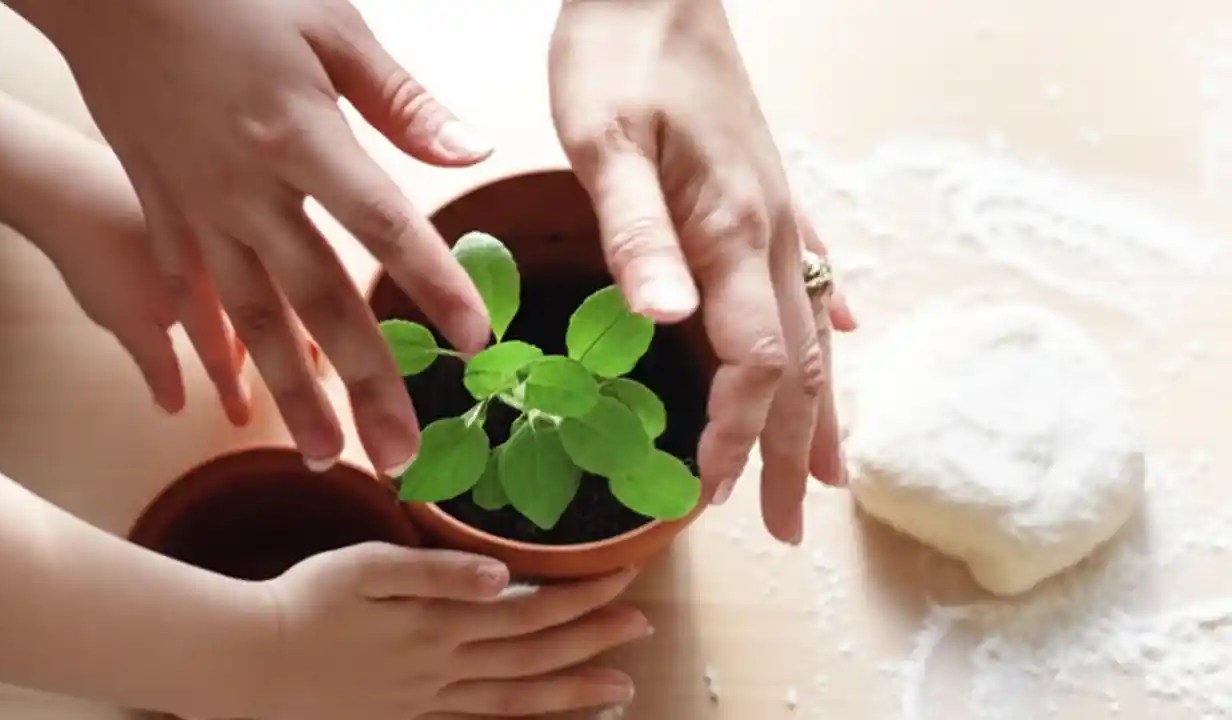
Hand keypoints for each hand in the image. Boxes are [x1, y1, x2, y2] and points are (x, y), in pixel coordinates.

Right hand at [9, 0, 494, 472]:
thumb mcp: (328, 23)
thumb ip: (402, 101)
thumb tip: (471, 153)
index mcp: (300, 135)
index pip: (383, 224)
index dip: (431, 283)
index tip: (476, 338)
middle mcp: (247, 187)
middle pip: (316, 298)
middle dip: (362, 382)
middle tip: (400, 455)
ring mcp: (198, 208)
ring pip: (251, 318)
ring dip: (290, 393)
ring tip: (325, 456)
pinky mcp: (163, 211)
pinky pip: (195, 295)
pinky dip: (221, 348)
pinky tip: (241, 397)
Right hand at [254, 544, 643, 718]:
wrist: (249, 664)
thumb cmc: (303, 604)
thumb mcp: (365, 568)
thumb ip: (435, 571)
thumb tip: (498, 573)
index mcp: (437, 625)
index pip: (527, 611)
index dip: (578, 597)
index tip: (622, 578)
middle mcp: (443, 669)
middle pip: (534, 657)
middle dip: (592, 641)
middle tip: (642, 627)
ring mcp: (427, 702)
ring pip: (516, 699)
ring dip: (573, 692)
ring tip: (621, 688)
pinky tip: (546, 717)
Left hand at [550, 0, 857, 544]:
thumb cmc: (620, 57)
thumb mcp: (604, 142)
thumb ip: (636, 234)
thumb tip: (667, 324)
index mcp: (730, 232)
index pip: (750, 364)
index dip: (734, 437)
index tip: (705, 496)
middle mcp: (768, 234)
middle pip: (796, 370)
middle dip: (787, 456)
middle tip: (789, 529)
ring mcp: (776, 215)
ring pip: (810, 334)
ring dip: (816, 411)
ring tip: (826, 473)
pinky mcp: (765, 194)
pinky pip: (808, 279)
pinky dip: (821, 329)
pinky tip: (842, 342)